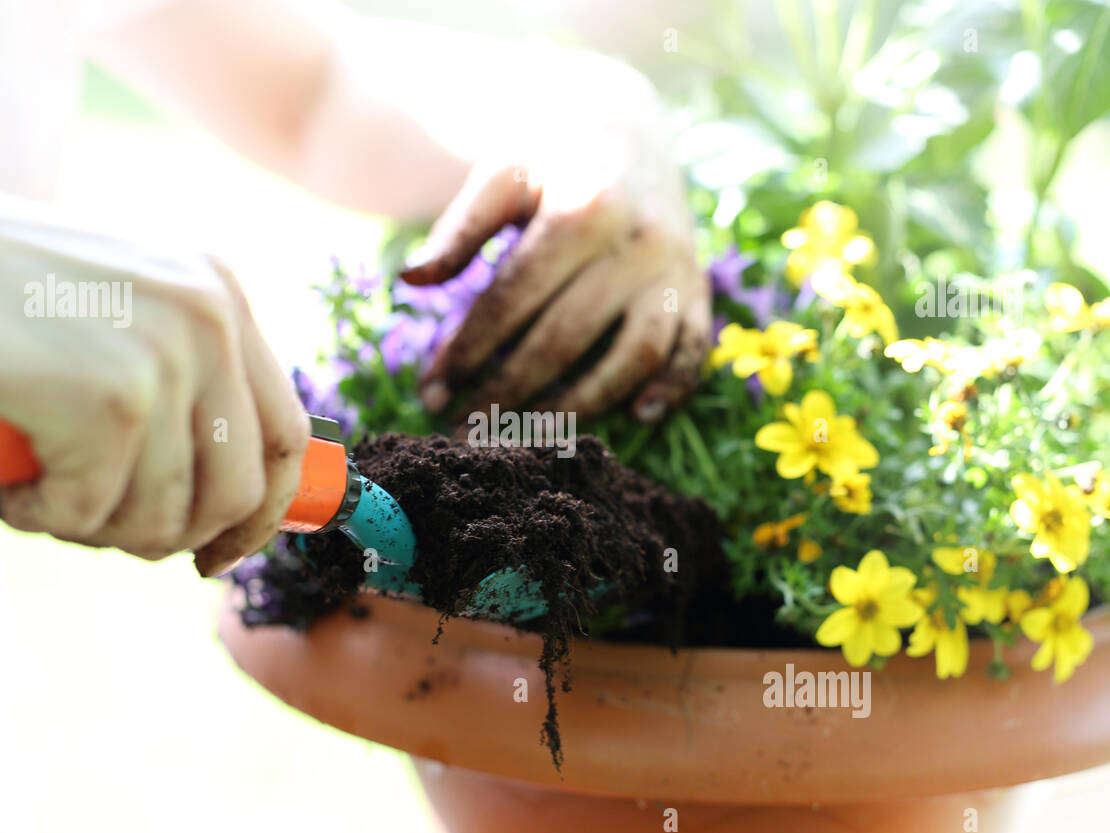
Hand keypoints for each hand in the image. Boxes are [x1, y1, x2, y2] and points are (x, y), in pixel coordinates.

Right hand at [0, 164, 308, 574]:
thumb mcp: (115, 315)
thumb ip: (181, 380)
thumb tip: (232, 503)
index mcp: (221, 294)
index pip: (288, 436)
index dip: (263, 514)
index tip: (220, 553)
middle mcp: (209, 317)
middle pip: (238, 491)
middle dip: (172, 535)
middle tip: (98, 523)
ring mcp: (165, 355)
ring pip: (162, 516)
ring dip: (89, 526)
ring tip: (32, 480)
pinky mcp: (108, 398)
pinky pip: (91, 513)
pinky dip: (38, 515)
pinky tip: (1, 475)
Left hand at [400, 90, 709, 423]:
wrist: (624, 122)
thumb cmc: (548, 153)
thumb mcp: (501, 173)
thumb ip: (460, 229)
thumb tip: (412, 280)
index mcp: (584, 209)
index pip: (515, 300)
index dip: (469, 350)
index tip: (431, 390)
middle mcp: (637, 242)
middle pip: (565, 338)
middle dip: (507, 389)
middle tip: (463, 424)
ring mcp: (674, 269)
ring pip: (632, 356)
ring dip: (580, 404)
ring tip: (527, 432)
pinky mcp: (696, 287)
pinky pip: (692, 349)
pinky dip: (672, 387)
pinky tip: (636, 417)